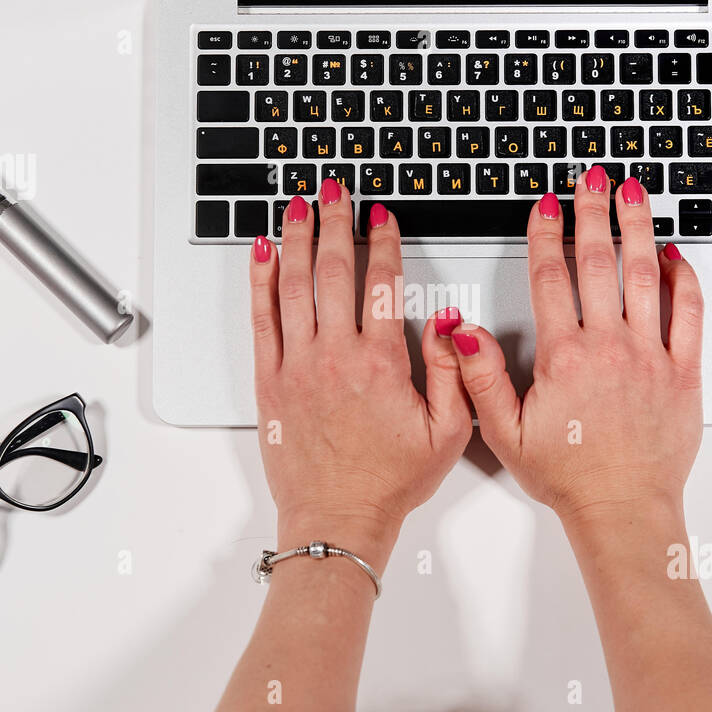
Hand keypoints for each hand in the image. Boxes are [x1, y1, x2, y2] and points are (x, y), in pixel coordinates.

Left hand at [248, 178, 472, 556]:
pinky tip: (263, 253)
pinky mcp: (270, 382)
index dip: (383, 242)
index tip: (381, 217)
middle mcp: (334, 357)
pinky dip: (261, 282)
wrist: (336, 519)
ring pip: (294, 287)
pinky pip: (262, 319)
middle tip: (335, 192)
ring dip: (298, 240)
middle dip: (336, 224)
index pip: (381, 284)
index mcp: (380, 364)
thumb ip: (450, 369)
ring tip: (299, 206)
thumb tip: (446, 321)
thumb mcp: (448, 431)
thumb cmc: (389, 482)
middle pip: (334, 272)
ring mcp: (297, 366)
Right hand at [446, 164, 703, 528]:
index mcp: (564, 356)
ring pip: (646, 275)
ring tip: (635, 193)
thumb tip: (461, 331)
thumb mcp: (504, 431)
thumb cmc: (569, 477)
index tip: (545, 205)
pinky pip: (689, 313)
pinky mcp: (684, 372)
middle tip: (592, 179)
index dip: (545, 233)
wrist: (624, 510)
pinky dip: (684, 279)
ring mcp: (650, 355)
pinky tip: (675, 256)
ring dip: (639, 228)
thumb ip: (480, 376)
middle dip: (593, 212)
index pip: (551, 277)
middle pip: (598, 262)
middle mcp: (609, 346)